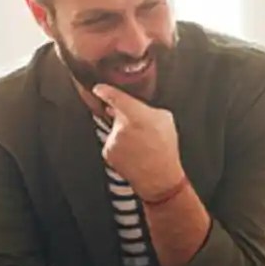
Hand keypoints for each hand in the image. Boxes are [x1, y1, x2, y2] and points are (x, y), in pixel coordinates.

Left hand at [92, 84, 184, 198]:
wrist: (158, 176)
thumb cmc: (165, 149)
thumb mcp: (165, 120)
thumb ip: (149, 109)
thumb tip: (139, 107)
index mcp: (135, 114)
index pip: (113, 96)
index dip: (104, 90)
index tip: (98, 88)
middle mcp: (120, 126)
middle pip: (117, 114)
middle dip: (125, 118)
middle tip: (141, 130)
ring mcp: (112, 140)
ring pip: (115, 129)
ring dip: (124, 134)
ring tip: (141, 145)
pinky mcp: (108, 152)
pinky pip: (113, 143)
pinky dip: (120, 146)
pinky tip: (133, 153)